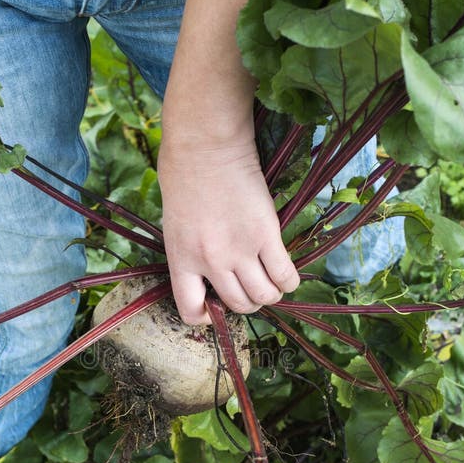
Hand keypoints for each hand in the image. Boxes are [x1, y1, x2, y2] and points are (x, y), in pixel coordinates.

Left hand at [158, 138, 299, 324]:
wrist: (206, 146)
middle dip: (248, 303)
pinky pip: (284, 274)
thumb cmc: (185, 176)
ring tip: (272, 284)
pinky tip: (287, 276)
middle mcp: (210, 262)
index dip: (206, 316)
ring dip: (270, 295)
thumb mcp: (175, 224)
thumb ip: (190, 253)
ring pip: (263, 296)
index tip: (215, 307)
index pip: (190, 310)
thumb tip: (211, 276)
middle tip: (253, 288)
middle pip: (238, 304)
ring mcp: (239, 250)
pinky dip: (289, 281)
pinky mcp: (265, 235)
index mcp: (181, 260)